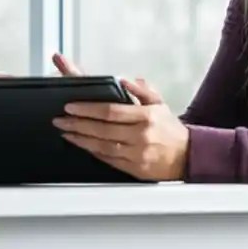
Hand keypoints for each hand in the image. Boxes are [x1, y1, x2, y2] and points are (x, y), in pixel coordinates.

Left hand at [51, 64, 188, 181]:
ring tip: (65, 132)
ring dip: (80, 139)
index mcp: (146, 117)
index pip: (111, 111)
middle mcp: (141, 136)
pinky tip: (81, 145)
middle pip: (102, 129)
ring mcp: (137, 154)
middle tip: (60, 119)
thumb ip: (141, 90)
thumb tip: (123, 80)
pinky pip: (108, 159)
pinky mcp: (134, 169)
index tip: (71, 106)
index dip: (88, 108)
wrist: (187, 156)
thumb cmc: (169, 129)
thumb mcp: (159, 103)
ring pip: (102, 146)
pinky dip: (92, 152)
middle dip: (77, 123)